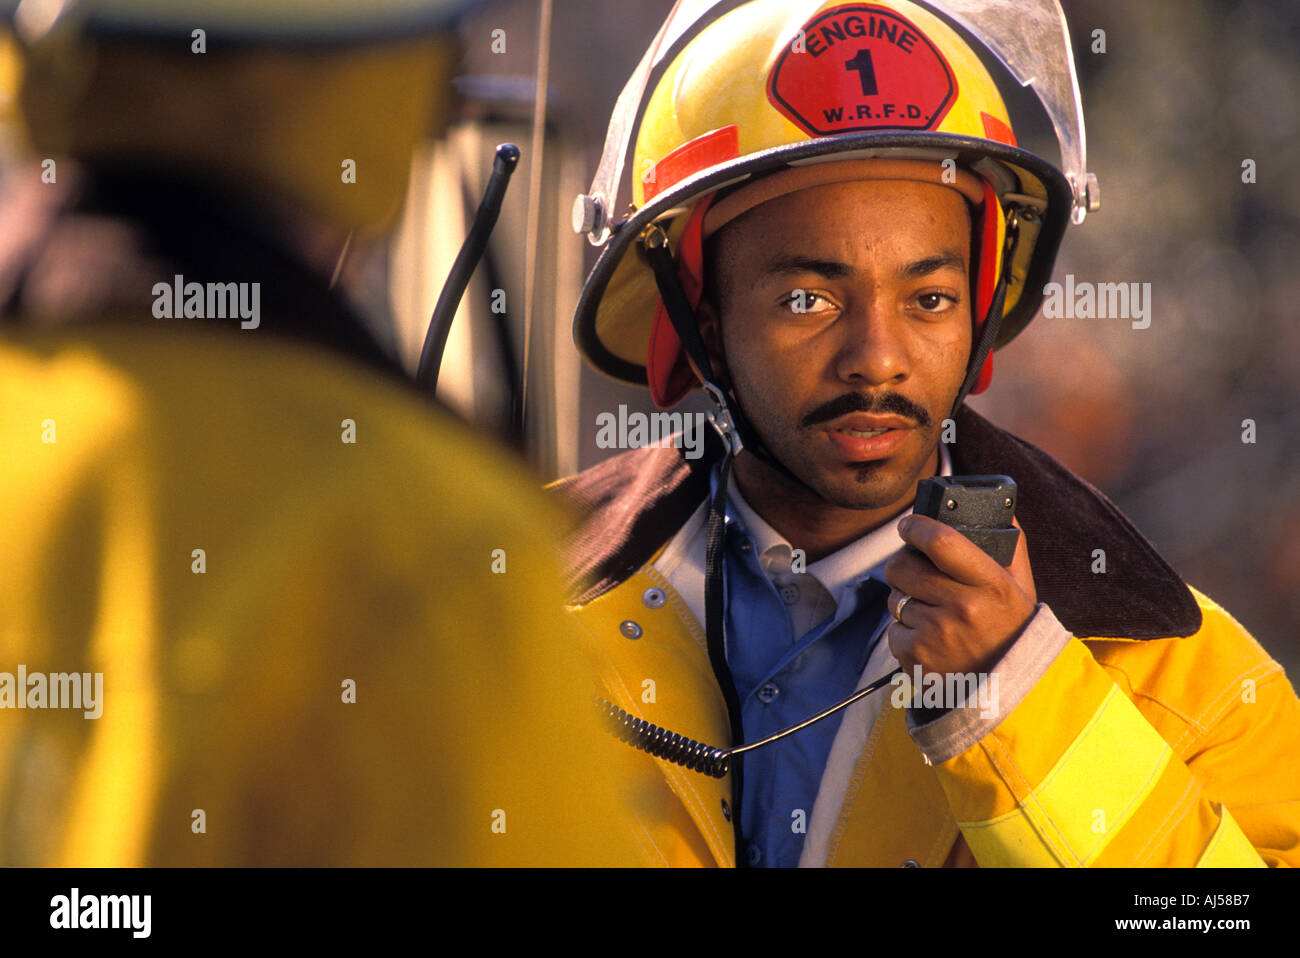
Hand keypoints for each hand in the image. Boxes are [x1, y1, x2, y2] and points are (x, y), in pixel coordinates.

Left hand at [882, 514, 1036, 679]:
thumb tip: (1001, 509)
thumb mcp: (1020, 589)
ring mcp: (937, 634)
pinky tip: (929, 640)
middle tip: (911, 571)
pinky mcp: (917, 658)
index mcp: (991, 584)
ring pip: (895, 599)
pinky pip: (893, 631)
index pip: (941, 541)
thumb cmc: (1012, 633)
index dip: (916, 527)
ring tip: (932, 614)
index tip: (908, 525)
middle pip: (903, 567)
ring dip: (906, 602)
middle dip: (901, 565)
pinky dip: (905, 633)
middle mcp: (963, 608)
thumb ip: (1010, 547)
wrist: (1011, 694)